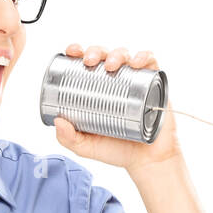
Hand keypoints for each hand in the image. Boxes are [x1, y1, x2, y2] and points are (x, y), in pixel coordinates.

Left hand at [52, 43, 181, 173]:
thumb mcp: (86, 147)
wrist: (146, 162)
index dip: (79, 52)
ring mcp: (135, 81)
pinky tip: (137, 63)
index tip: (72, 51)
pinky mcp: (154, 85)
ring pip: (126, 56)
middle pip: (105, 55)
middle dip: (96, 51)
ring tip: (112, 65)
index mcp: (97, 89)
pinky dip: (145, 57)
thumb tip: (57, 121)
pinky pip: (151, 64)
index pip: (87, 63)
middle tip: (89, 61)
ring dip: (117, 53)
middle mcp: (116, 81)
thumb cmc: (116, 151)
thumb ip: (69, 138)